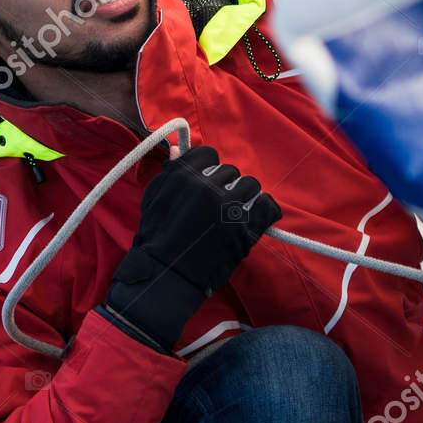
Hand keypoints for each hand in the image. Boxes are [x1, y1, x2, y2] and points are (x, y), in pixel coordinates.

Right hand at [101, 145, 280, 351]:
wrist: (166, 275)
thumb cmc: (155, 238)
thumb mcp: (154, 198)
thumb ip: (170, 172)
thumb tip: (176, 148)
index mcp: (184, 175)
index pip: (208, 154)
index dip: (209, 169)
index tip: (207, 183)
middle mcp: (208, 186)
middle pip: (230, 171)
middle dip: (225, 186)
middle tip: (217, 207)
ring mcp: (229, 206)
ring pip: (251, 185)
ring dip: (244, 198)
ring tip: (235, 215)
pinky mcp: (246, 226)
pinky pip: (268, 205)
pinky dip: (265, 211)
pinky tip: (256, 220)